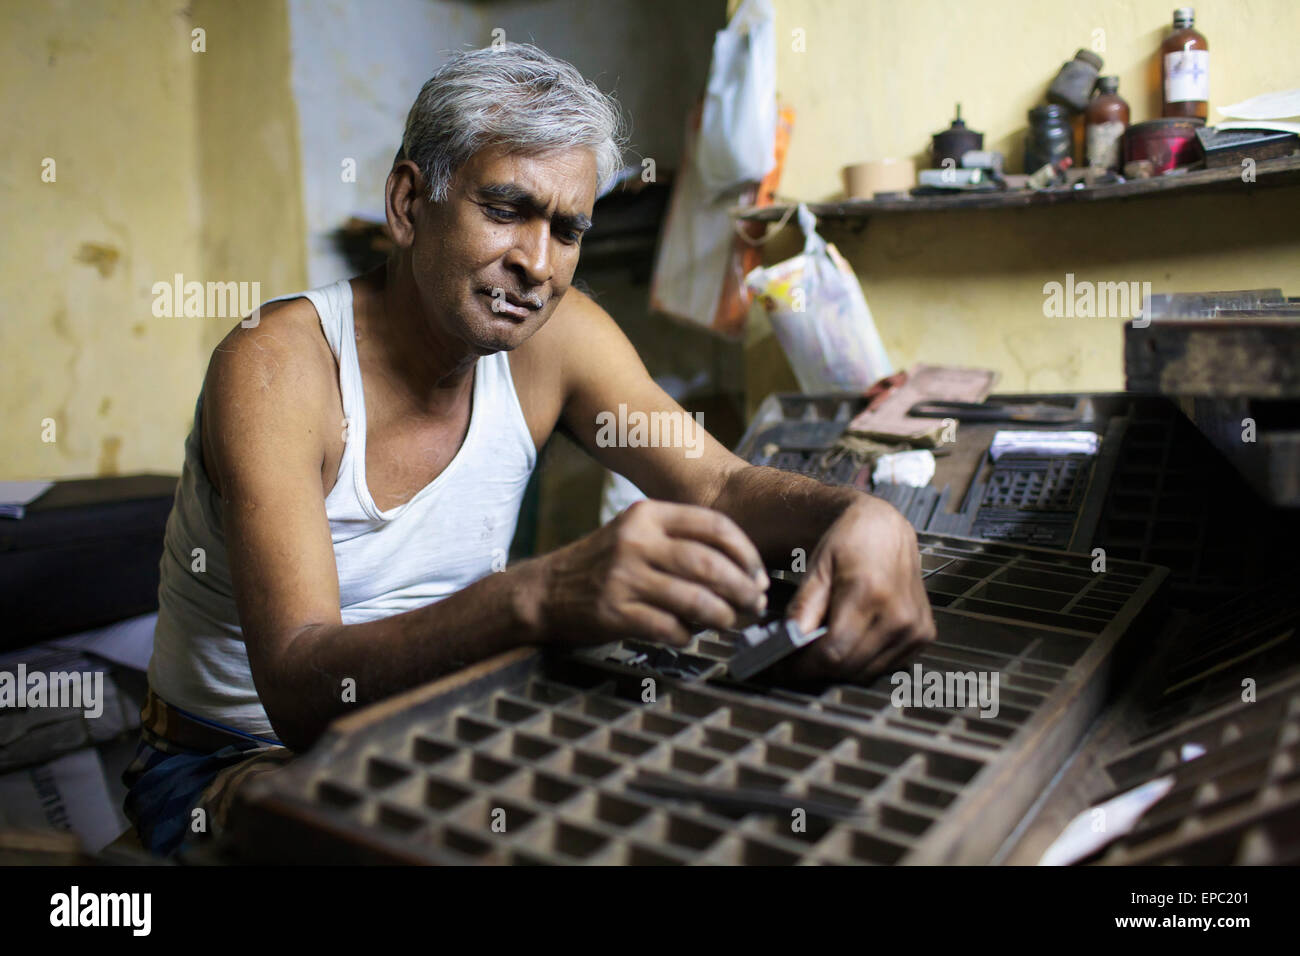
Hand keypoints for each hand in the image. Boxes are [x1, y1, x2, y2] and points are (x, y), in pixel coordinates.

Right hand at [538, 499, 768, 646]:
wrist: (545, 591)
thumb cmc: (601, 565)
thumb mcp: (636, 534)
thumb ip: (680, 542)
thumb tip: (740, 569)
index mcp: (648, 515)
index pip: (714, 526)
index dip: (746, 554)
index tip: (759, 575)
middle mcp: (636, 541)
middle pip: (709, 564)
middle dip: (742, 589)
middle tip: (756, 604)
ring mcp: (623, 576)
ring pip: (694, 598)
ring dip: (722, 615)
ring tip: (731, 622)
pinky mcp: (613, 611)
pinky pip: (666, 627)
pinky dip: (687, 635)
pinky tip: (690, 635)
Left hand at [785, 494, 935, 679]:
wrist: (886, 528)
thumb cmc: (851, 542)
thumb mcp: (819, 568)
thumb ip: (805, 607)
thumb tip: (789, 642)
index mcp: (870, 594)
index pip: (833, 652)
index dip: (804, 665)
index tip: (786, 666)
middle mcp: (898, 615)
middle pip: (849, 667)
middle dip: (819, 668)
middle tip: (799, 658)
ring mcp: (915, 628)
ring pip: (867, 672)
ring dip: (842, 667)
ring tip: (825, 647)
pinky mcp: (924, 634)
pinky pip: (886, 666)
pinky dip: (864, 662)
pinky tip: (852, 642)